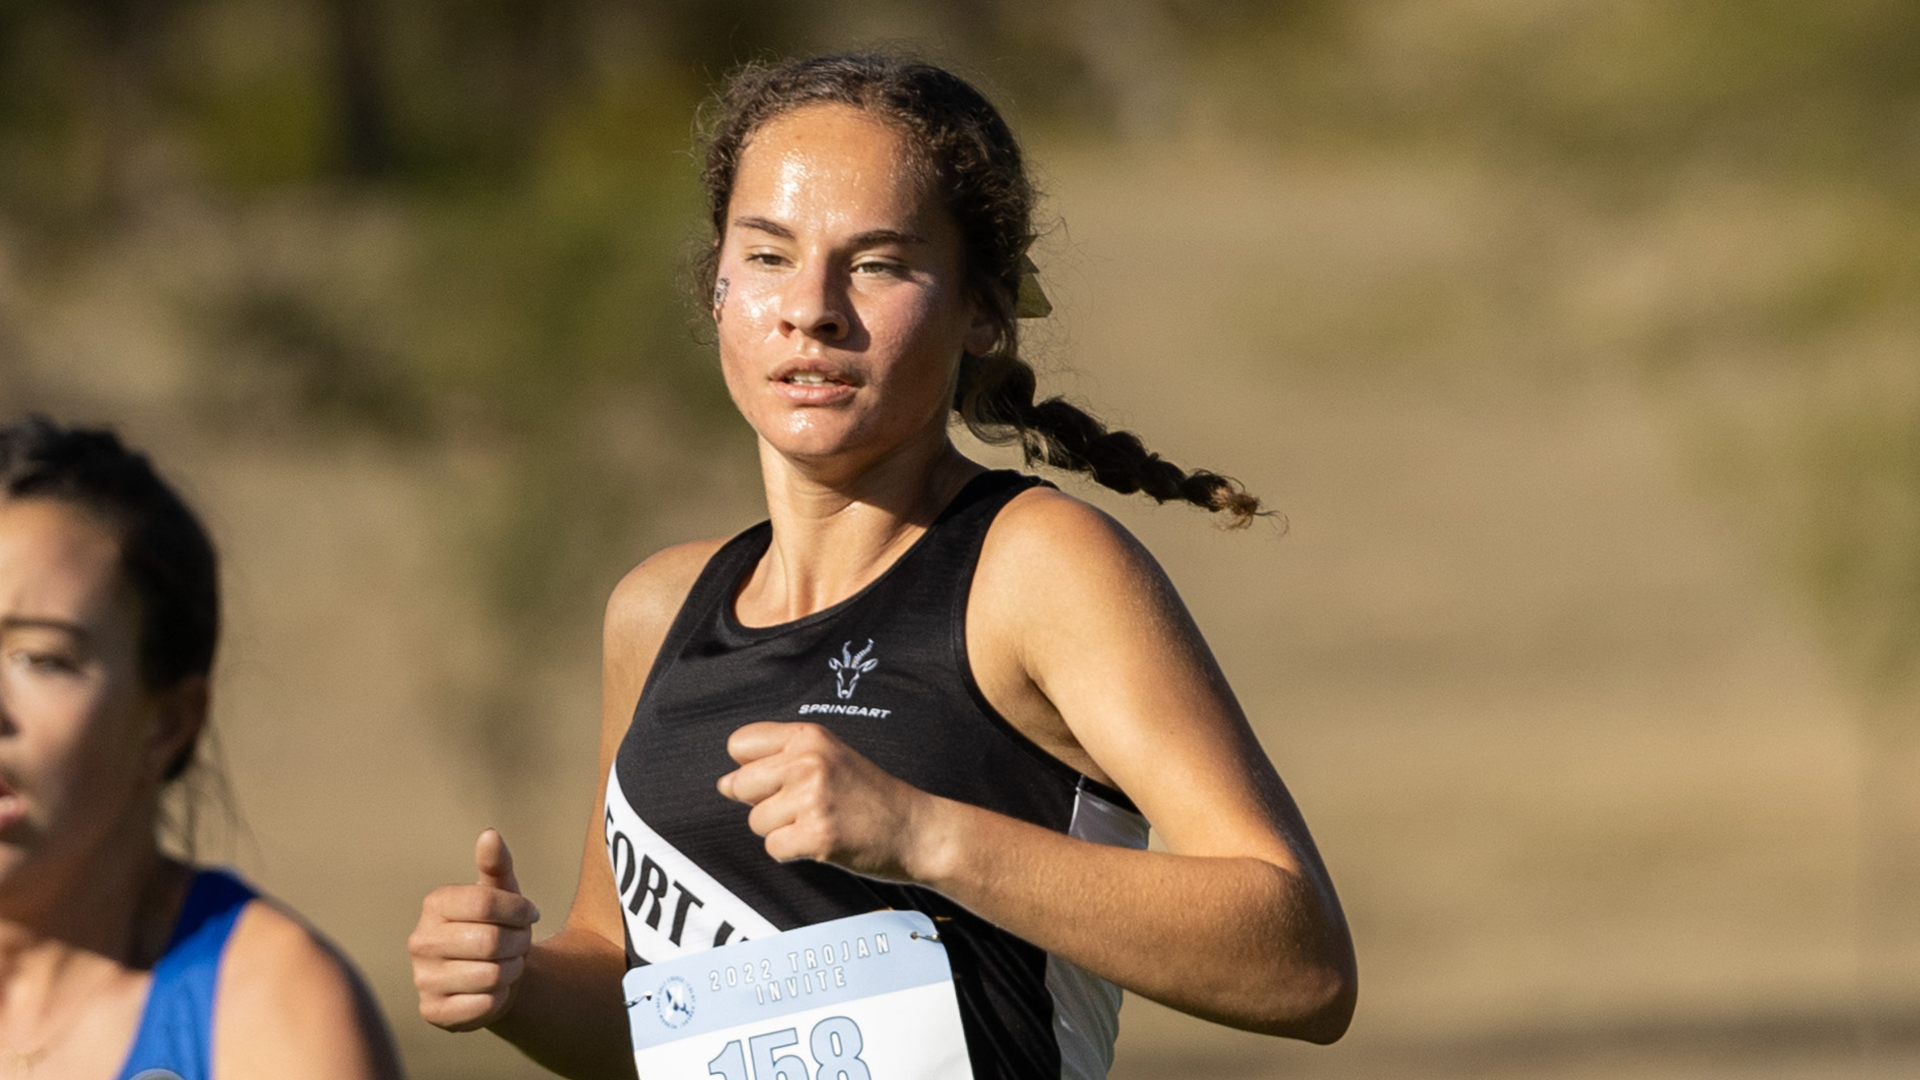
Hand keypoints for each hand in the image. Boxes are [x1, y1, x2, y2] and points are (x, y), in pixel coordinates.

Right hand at [408, 829, 541, 1031]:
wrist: (494, 976)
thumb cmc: (498, 926)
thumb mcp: (503, 893)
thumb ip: (497, 864)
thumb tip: (490, 834)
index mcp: (435, 904)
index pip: (485, 902)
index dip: (519, 910)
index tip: (531, 914)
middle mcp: (420, 940)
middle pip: (490, 942)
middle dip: (519, 944)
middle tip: (521, 945)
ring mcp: (422, 978)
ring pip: (490, 975)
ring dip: (512, 971)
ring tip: (507, 965)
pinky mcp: (431, 1011)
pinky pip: (482, 1005)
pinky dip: (499, 998)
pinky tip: (493, 990)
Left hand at [717, 721, 946, 882]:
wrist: (916, 829)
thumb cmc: (870, 796)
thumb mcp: (831, 756)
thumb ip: (779, 760)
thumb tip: (723, 784)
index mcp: (809, 736)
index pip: (739, 744)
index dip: (750, 767)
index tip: (777, 780)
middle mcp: (808, 761)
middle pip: (739, 785)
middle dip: (763, 803)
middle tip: (804, 807)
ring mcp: (812, 798)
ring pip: (756, 822)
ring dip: (781, 830)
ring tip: (819, 822)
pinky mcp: (817, 835)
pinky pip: (773, 848)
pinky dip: (793, 852)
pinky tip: (821, 842)